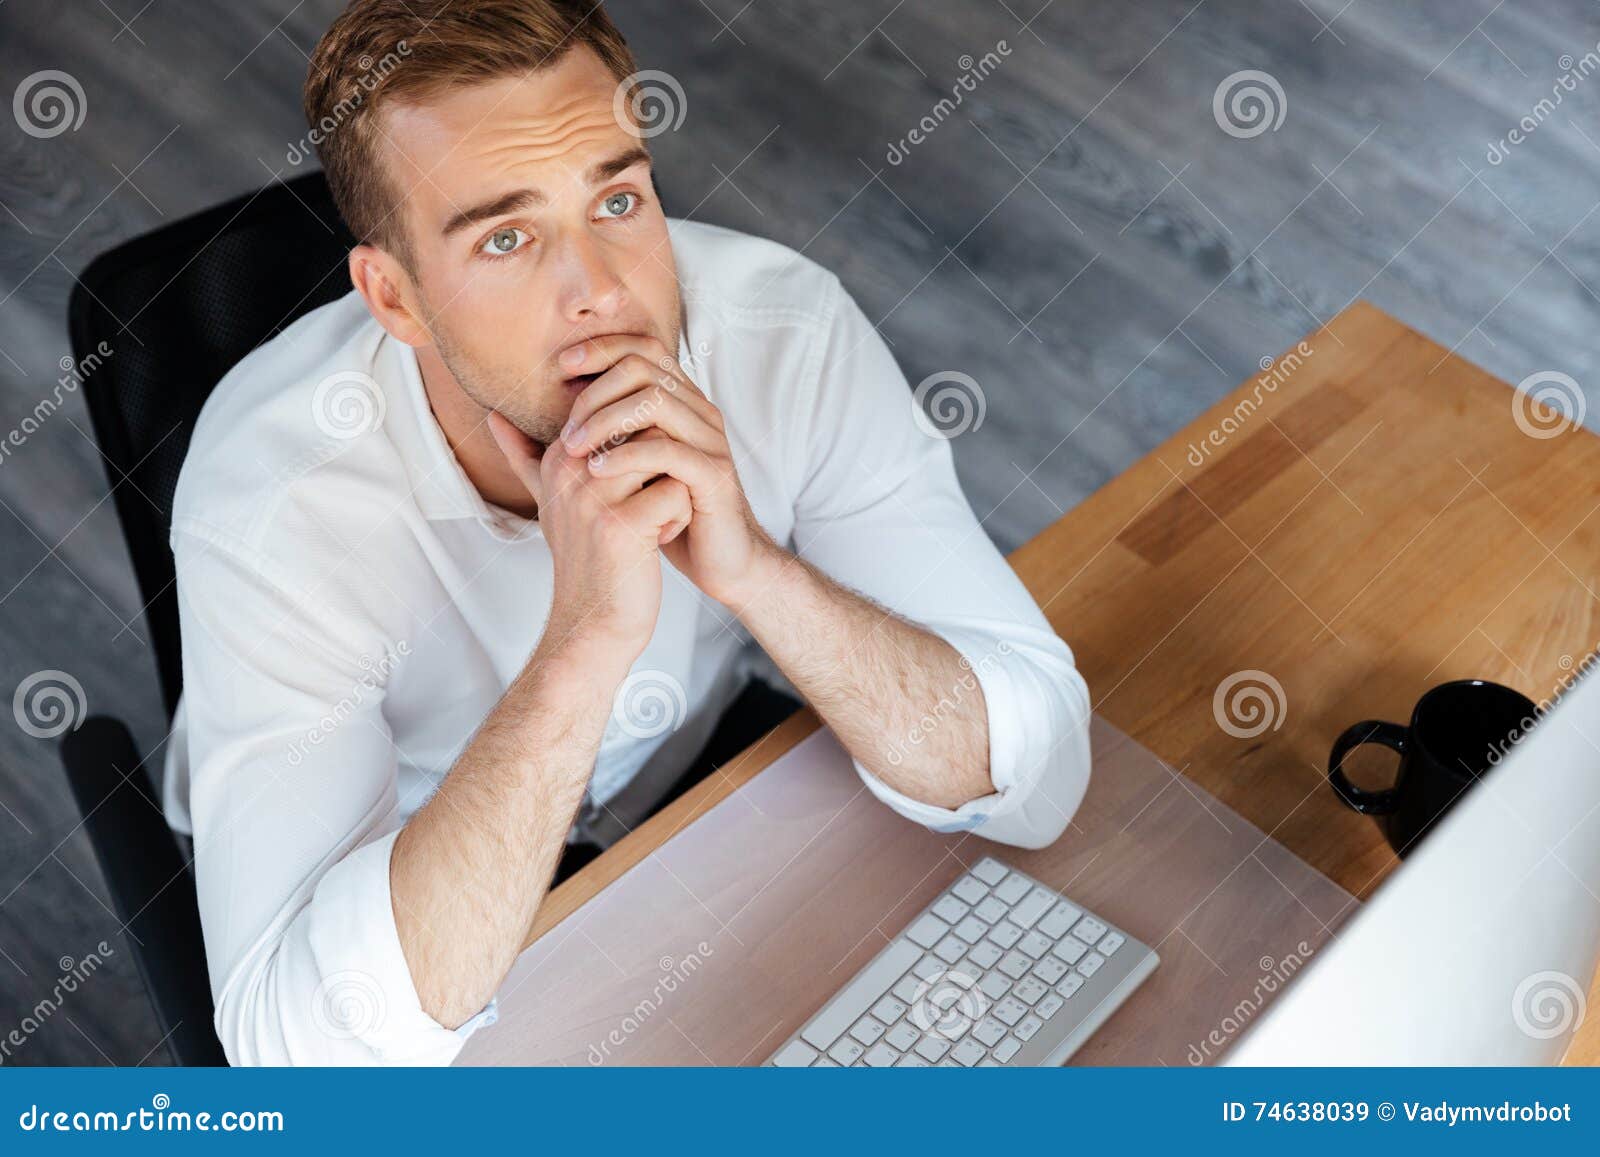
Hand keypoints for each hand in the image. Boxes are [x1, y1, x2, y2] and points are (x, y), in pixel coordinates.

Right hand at [487, 409, 689, 658]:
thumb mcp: (550, 501)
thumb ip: (525, 456)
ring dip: (673, 491)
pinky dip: (678, 518)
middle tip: (647, 505)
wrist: (594, 622)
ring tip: (652, 522)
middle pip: (648, 432)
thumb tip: (493, 415)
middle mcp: (571, 471)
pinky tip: (655, 543)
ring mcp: (594, 497)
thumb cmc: (586, 558)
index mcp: (560, 457)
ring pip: (666, 457)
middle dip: (663, 467)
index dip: (643, 452)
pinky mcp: (621, 524)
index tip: (628, 491)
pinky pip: (677, 493)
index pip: (623, 415)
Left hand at [556, 334, 781, 605]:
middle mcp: (697, 412)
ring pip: (656, 402)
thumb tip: (495, 416)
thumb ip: (553, 446)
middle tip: (564, 428)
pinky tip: (600, 473)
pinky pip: (672, 452)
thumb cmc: (664, 515)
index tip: (559, 369)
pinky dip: (630, 457)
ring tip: (574, 450)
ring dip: (607, 420)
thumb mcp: (606, 474)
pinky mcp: (714, 475)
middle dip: (595, 390)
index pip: (641, 349)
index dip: (600, 349)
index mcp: (677, 404)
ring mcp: (709, 441)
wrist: (718, 562)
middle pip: (645, 366)